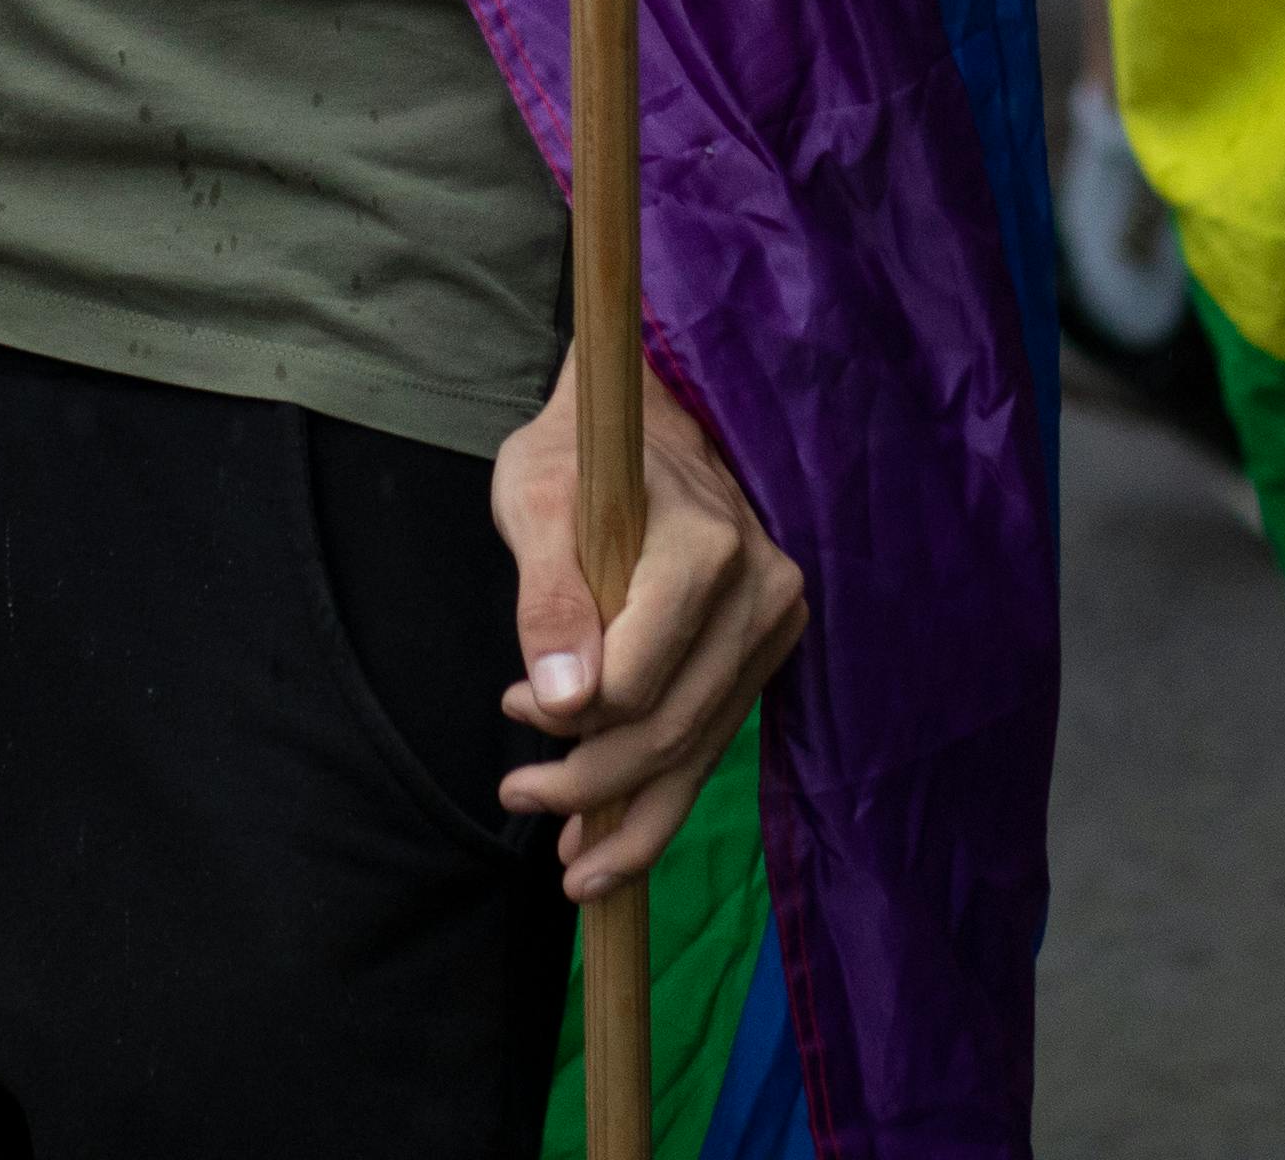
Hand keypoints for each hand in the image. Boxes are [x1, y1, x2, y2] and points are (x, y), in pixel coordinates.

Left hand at [491, 361, 804, 902]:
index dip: (565, 719)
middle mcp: (761, 592)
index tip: (509, 703)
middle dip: (591, 786)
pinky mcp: (768, 649)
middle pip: (671, 730)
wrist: (655, 416)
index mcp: (708, 550)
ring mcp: (775, 625)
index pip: (637, 682)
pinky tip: (612, 835)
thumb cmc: (579, 452)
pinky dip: (662, 794)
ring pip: (700, 753)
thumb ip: (547, 597)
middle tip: (517, 797)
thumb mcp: (533, 496)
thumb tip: (563, 702)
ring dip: (631, 820)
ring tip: (571, 868)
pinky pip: (714, 739)